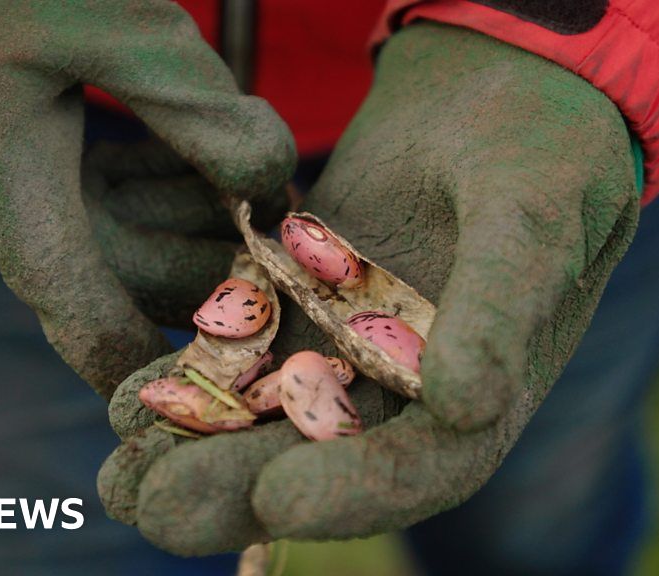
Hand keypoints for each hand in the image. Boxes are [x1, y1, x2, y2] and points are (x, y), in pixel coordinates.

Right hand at [0, 0, 294, 396]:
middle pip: (112, 267)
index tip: (207, 386)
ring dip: (189, 218)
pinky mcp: (20, 146)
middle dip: (201, 260)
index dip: (134, 356)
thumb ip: (199, 114)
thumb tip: (272, 188)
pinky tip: (212, 163)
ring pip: (111, 232)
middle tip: (281, 243)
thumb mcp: (122, 25)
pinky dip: (161, 184)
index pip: (69, 301)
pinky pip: (99, 193)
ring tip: (262, 195)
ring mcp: (0, 169)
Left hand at [99, 22, 640, 553]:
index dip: (349, 495)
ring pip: (264, 417)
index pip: (416, 470)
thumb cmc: (540, 155)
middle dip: (234, 490)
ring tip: (119, 476)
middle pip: (317, 461)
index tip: (275, 501)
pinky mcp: (299, 307)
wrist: (492, 98)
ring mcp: (345, 351)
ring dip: (194, 449)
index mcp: (480, 398)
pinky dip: (190, 377)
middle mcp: (405, 394)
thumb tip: (465, 403)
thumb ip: (501, 309)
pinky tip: (132, 397)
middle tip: (153, 510)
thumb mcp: (532, 221)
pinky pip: (240, 353)